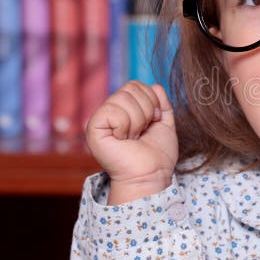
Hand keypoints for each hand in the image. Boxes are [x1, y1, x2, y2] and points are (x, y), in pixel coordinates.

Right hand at [85, 81, 177, 204]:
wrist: (151, 174)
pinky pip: (113, 111)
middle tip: (142, 132)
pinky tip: (123, 139)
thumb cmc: (157, 155)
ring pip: (123, 98)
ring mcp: (100, 119)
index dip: (151, 101)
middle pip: (130, 88)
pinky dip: (125, 126)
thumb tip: (155, 85)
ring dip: (137, 121)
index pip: (136, 84)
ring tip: (133, 137)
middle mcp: (109, 112)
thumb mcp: (165, 123)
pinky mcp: (94, 129)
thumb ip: (162, 104)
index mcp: (123, 109)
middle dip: (146, 111)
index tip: (152, 122)